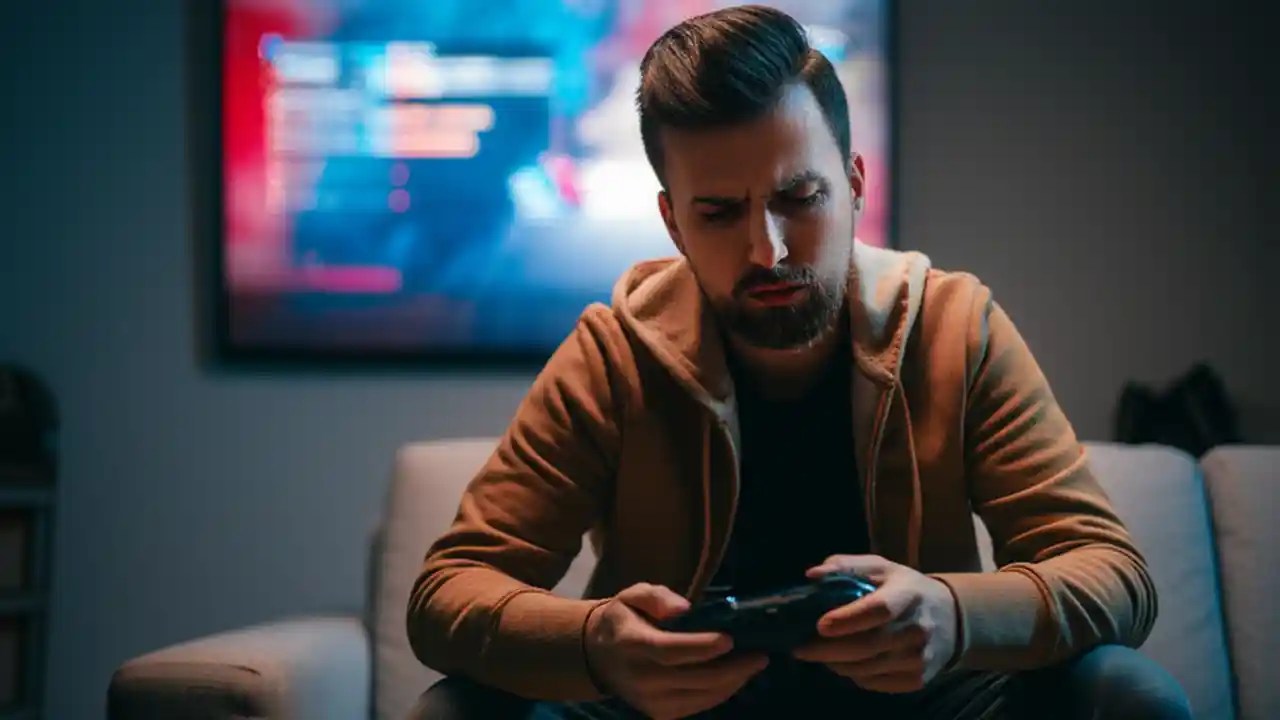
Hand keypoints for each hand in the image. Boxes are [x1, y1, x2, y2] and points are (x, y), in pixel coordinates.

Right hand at [584, 583, 768, 718]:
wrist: (599, 657)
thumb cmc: (623, 620)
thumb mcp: (631, 596)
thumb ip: (655, 597)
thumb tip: (683, 607)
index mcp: (633, 645)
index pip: (671, 651)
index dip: (703, 647)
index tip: (731, 639)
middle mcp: (642, 678)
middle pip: (696, 678)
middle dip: (734, 668)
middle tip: (760, 654)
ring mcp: (652, 701)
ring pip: (703, 696)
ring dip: (734, 682)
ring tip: (754, 664)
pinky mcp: (661, 714)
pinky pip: (699, 706)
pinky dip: (722, 693)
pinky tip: (736, 678)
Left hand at [791, 555, 957, 692]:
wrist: (951, 617)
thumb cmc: (904, 588)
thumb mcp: (881, 568)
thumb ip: (846, 566)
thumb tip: (812, 574)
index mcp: (908, 594)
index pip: (879, 610)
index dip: (848, 619)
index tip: (820, 625)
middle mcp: (918, 628)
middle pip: (868, 646)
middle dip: (828, 650)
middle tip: (800, 648)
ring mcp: (920, 657)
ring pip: (868, 669)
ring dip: (836, 664)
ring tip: (818, 654)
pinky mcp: (918, 679)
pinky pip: (875, 683)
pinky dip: (853, 675)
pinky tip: (843, 662)